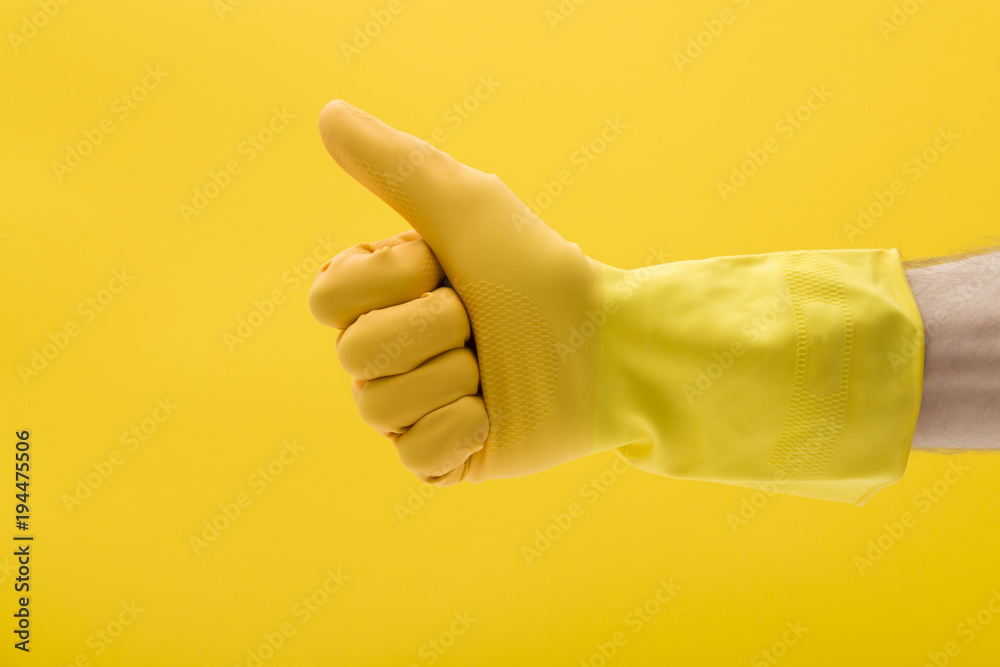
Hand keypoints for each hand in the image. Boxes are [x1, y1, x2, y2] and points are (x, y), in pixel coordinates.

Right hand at [309, 101, 608, 485]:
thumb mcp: (466, 206)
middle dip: (433, 328)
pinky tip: (494, 415)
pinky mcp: (441, 457)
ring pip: (379, 407)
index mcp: (381, 296)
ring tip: (492, 368)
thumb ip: (393, 163)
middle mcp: (387, 352)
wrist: (606, 346)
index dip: (389, 282)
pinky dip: (462, 429)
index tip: (445, 267)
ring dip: (452, 377)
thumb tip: (328, 114)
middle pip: (354, 353)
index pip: (327, 297)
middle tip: (479, 321)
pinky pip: (414, 454)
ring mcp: (412, 408)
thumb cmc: (539, 271)